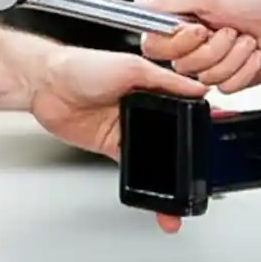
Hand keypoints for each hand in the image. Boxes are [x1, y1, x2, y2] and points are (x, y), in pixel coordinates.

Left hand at [28, 45, 207, 232]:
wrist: (45, 84)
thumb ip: (165, 80)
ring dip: (166, 177)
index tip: (215, 140)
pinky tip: (153, 191)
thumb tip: (197, 87)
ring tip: (178, 196)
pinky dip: (143, 181)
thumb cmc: (81, 65)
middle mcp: (142, 109)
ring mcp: (127, 129)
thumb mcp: (130, 66)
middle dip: (186, 159)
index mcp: (152, 87)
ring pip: (154, 158)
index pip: (183, 108)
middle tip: (200, 178)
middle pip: (172, 137)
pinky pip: (132, 167)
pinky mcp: (111, 145)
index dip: (199, 124)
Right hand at [136, 0, 260, 92]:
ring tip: (245, 39)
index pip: (155, 47)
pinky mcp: (232, 78)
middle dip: (214, 48)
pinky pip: (228, 87)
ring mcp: (213, 63)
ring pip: (207, 78)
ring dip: (233, 56)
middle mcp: (194, 45)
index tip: (198, 29)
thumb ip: (167, 1)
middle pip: (183, 66)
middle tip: (229, 29)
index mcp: (182, 23)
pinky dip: (245, 68)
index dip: (178, 43)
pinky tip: (253, 53)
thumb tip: (139, 4)